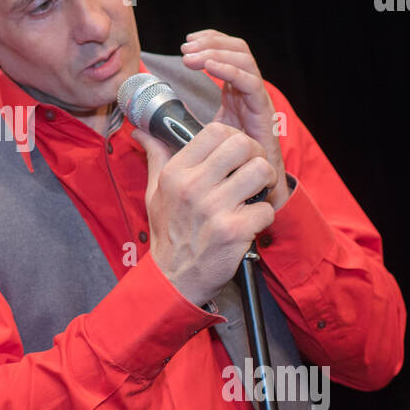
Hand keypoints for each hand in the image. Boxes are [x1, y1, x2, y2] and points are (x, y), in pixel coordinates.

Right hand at [131, 121, 275, 306]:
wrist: (174, 278)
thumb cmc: (168, 233)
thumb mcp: (154, 192)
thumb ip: (156, 157)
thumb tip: (143, 131)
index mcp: (175, 173)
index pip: (215, 131)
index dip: (233, 137)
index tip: (236, 153)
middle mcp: (193, 187)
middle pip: (242, 145)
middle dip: (256, 155)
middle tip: (253, 170)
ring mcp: (214, 208)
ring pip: (261, 171)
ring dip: (265, 182)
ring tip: (256, 193)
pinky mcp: (234, 230)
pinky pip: (266, 208)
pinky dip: (264, 216)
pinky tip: (250, 223)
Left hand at [180, 29, 289, 210]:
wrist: (251, 199)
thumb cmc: (224, 174)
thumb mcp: (190, 148)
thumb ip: (165, 137)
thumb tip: (136, 131)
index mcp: (231, 97)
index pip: (226, 55)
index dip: (209, 43)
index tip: (185, 44)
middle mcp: (246, 95)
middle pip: (237, 50)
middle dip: (211, 42)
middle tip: (186, 47)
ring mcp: (256, 103)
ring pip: (244, 60)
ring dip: (216, 52)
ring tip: (191, 57)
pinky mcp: (263, 114)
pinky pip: (251, 84)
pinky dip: (230, 70)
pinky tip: (210, 68)